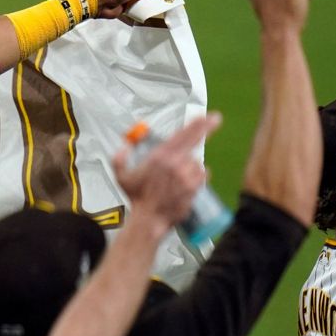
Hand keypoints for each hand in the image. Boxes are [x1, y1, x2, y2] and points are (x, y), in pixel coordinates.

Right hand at [113, 113, 221, 228]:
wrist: (149, 219)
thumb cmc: (137, 198)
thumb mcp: (121, 176)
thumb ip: (119, 158)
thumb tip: (124, 146)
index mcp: (158, 156)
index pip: (181, 135)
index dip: (195, 124)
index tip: (206, 115)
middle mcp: (173, 163)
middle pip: (194, 141)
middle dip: (206, 128)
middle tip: (216, 118)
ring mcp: (185, 175)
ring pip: (197, 162)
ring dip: (192, 165)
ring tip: (180, 176)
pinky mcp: (193, 187)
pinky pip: (202, 175)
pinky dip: (198, 176)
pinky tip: (187, 182)